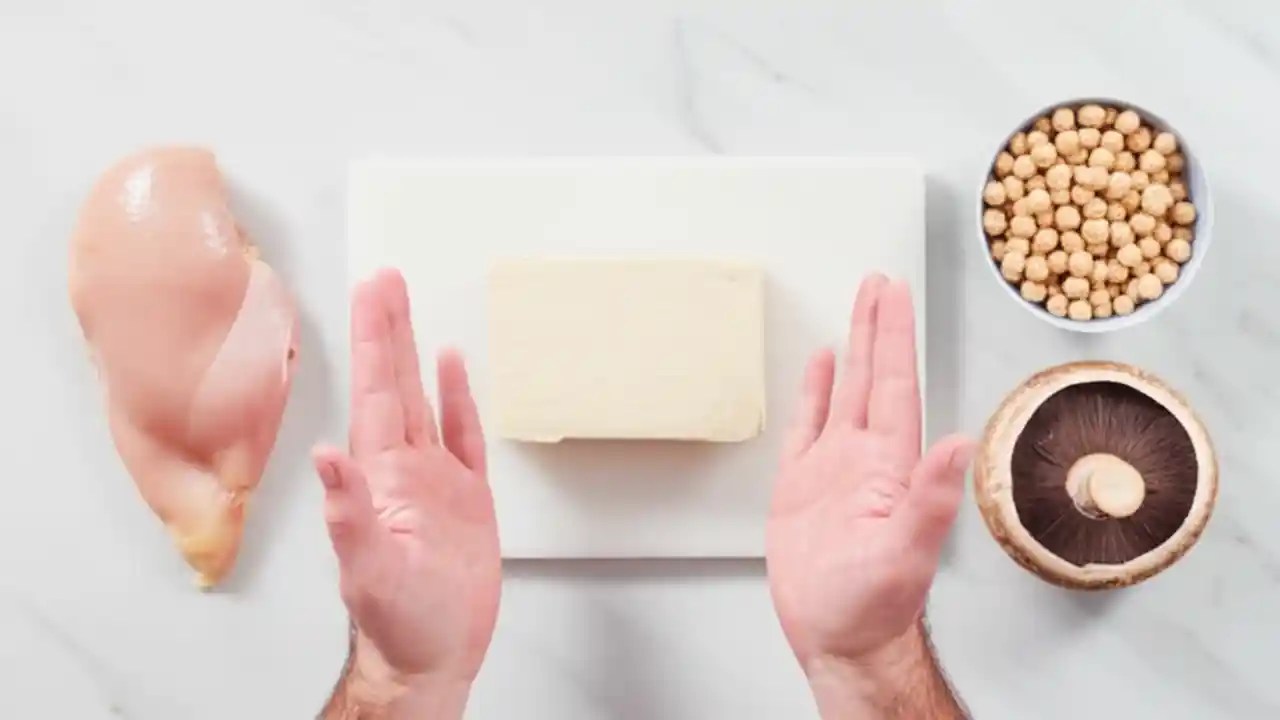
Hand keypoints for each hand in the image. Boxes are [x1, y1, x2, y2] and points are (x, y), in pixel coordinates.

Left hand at [316, 269, 500, 717]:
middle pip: (395, 382)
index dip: (375, 339)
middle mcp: (403, 468)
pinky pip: (464, 436)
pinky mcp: (467, 499)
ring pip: (423, 399)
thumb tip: (327, 457)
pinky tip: (454, 370)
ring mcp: (435, 481)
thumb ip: (349, 512)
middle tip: (386, 279)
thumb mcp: (370, 568)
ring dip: (416, 353)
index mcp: (380, 476)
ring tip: (412, 308)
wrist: (432, 655)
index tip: (372, 293)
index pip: (375, 391)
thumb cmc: (397, 622)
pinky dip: (459, 399)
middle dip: (389, 328)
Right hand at [766, 274, 973, 670]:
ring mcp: (834, 468)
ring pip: (846, 392)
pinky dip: (814, 392)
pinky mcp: (802, 486)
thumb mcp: (906, 554)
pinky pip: (807, 426)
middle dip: (878, 326)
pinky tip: (821, 366)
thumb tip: (960, 444)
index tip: (893, 295)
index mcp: (891, 464)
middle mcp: (866, 457)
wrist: (837, 636)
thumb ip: (930, 498)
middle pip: (875, 375)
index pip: (897, 384)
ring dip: (854, 349)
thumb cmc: (874, 607)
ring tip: (857, 308)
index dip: (895, 336)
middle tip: (879, 283)